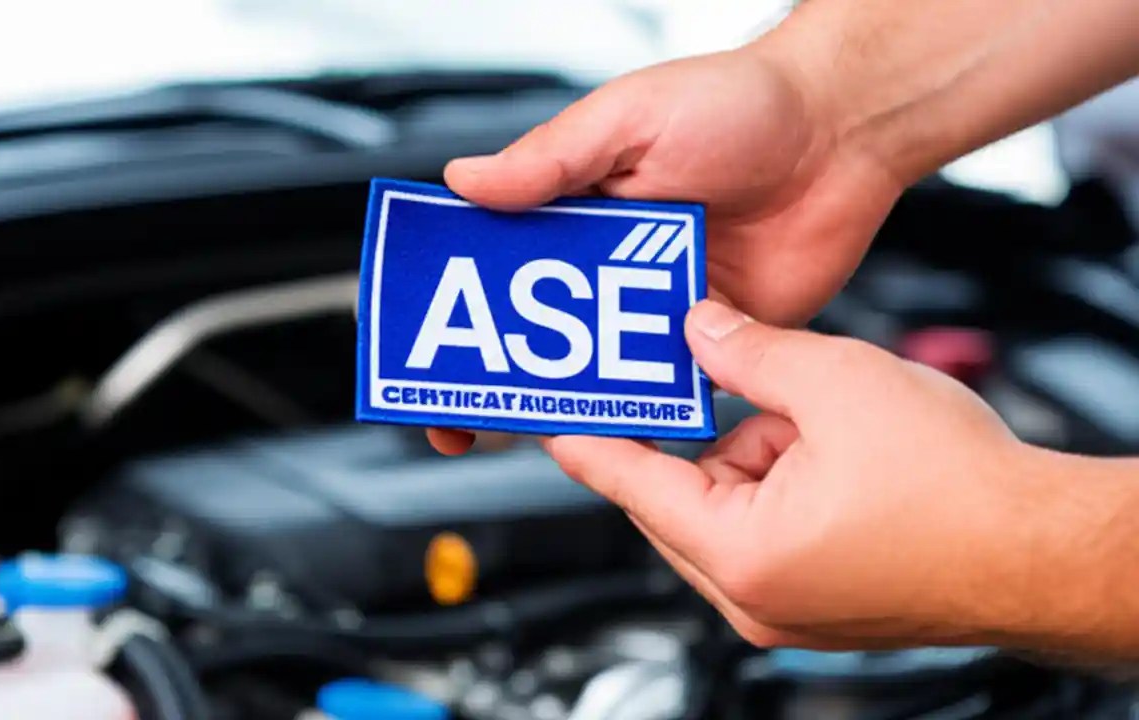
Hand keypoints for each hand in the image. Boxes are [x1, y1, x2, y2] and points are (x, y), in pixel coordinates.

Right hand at [428, 47, 901, 454]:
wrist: (844, 131)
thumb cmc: (740, 101)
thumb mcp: (629, 119)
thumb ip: (551, 159)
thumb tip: (463, 182)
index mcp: (575, 210)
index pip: (494, 266)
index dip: (455, 311)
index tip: (421, 350)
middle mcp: (609, 266)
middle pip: (535, 336)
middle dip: (497, 381)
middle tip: (465, 419)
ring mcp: (658, 307)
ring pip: (597, 372)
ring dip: (569, 402)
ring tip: (542, 427)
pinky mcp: (714, 339)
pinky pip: (669, 386)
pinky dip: (645, 410)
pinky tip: (623, 425)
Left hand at [544, 299, 1042, 649]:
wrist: (1046, 547)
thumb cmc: (963, 490)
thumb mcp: (839, 384)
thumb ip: (752, 351)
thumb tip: (701, 329)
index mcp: (741, 553)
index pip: (630, 484)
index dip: (587, 440)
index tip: (552, 416)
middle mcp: (752, 595)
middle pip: (680, 494)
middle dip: (709, 432)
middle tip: (724, 380)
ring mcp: (785, 606)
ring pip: (726, 506)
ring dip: (755, 454)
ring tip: (819, 423)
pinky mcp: (817, 601)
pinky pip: (765, 528)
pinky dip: (782, 482)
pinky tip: (836, 454)